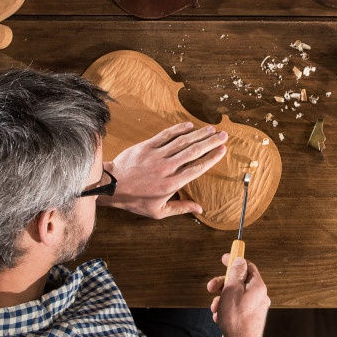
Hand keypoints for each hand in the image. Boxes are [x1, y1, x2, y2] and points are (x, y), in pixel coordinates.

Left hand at [101, 122, 227, 218]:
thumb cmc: (135, 200)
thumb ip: (180, 208)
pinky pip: (166, 135)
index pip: (197, 168)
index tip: (223, 150)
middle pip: (194, 152)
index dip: (212, 158)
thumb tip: (199, 209)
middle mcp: (167, 168)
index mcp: (172, 184)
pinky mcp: (147, 146)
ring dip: (198, 134)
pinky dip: (179, 129)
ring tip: (211, 129)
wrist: (111, 186)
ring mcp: (157, 156)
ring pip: (182, 142)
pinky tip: (189, 125)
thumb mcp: (158, 211)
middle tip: (224, 135)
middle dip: (211, 142)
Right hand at [206, 254, 270, 336]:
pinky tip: (219, 318)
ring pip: (235, 296)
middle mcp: (260, 297)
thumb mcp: (232, 290)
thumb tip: (240, 260)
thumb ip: (236, 273)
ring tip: (215, 309)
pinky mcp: (249, 319)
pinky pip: (236, 308)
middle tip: (211, 288)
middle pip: (240, 282)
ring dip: (222, 300)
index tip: (224, 259)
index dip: (235, 261)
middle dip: (223, 284)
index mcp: (258, 287)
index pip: (248, 266)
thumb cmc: (236, 319)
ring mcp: (255, 309)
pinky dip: (226, 310)